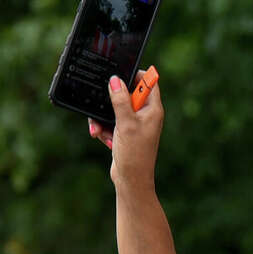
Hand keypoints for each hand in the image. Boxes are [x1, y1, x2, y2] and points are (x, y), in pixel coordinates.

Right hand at [88, 68, 163, 193]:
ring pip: (114, 109)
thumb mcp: (126, 123)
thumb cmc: (135, 155)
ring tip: (99, 129)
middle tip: (104, 103)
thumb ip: (121, 100)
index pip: (149, 82)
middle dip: (111, 100)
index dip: (135, 74)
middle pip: (126, 94)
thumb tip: (115, 80)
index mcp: (153, 110)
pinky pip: (110, 122)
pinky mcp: (124, 133)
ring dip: (103, 118)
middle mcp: (146, 116)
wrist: (131, 181)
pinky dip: (104, 129)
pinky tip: (102, 138)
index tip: (120, 72)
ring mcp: (135, 125)